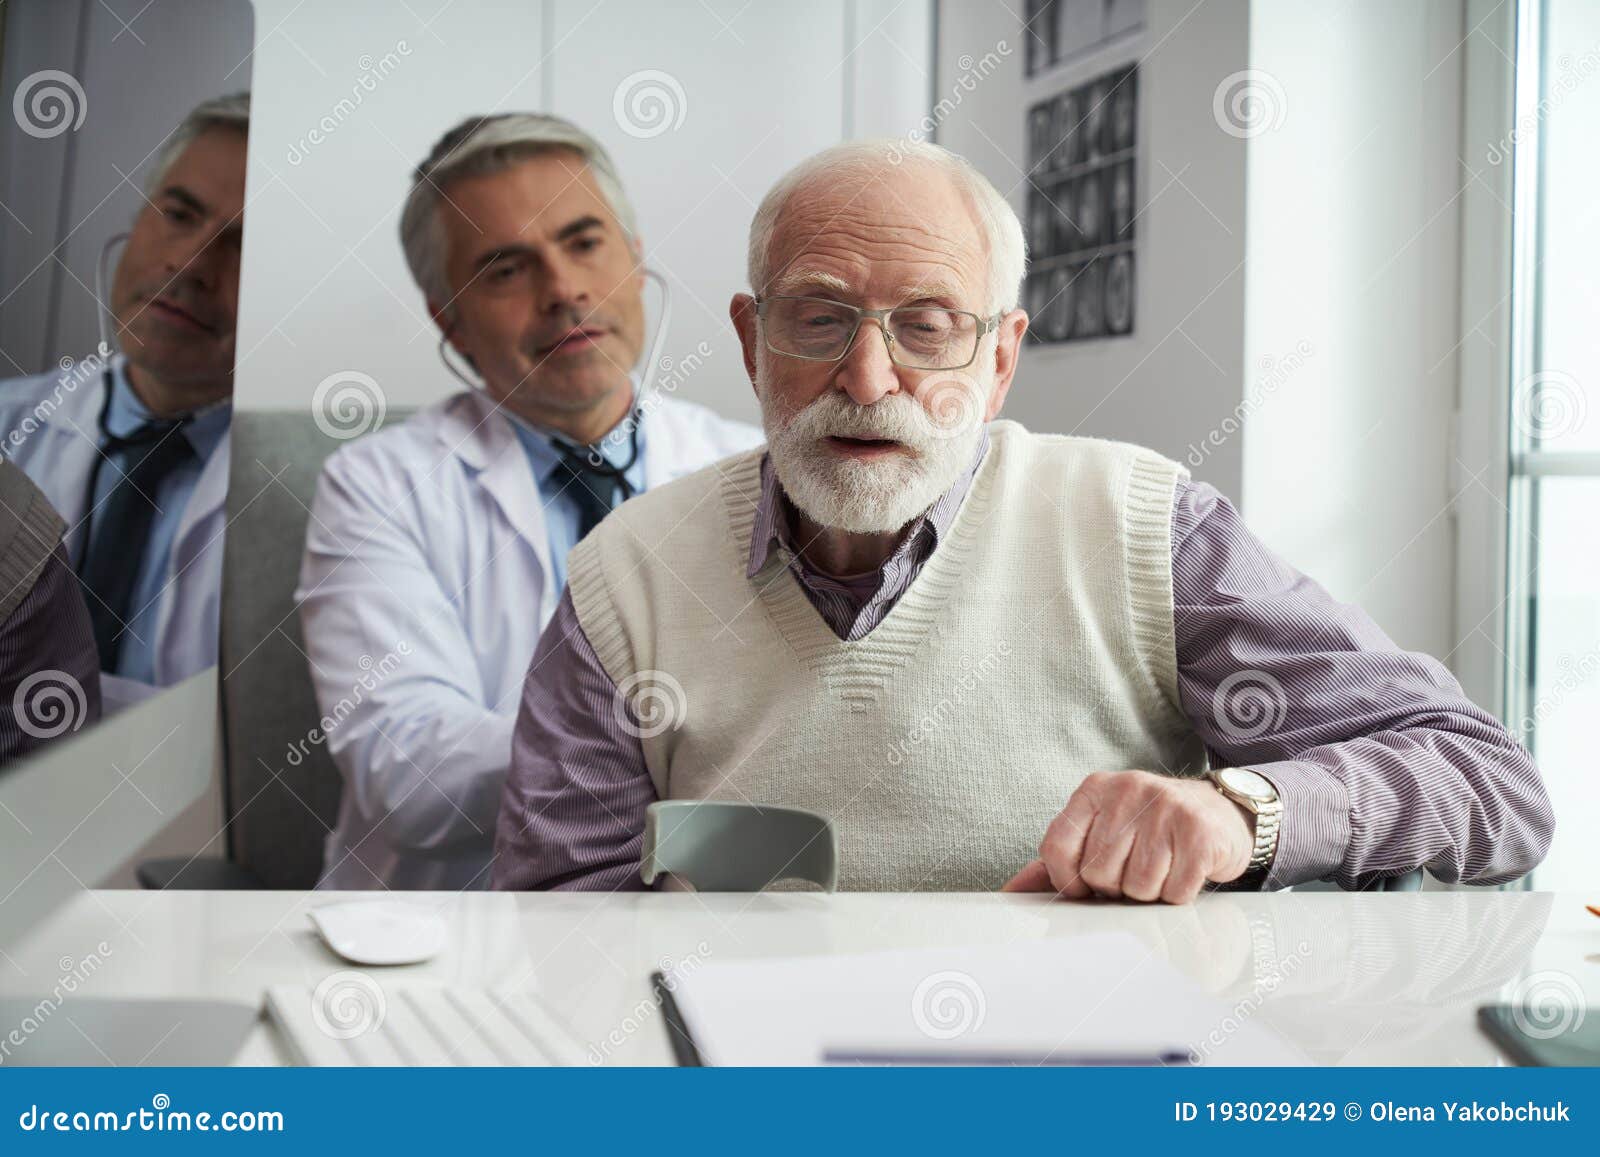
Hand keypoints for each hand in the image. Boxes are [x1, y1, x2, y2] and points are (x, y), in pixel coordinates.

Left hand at [1001, 770, 1254, 903]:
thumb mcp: (1101, 834)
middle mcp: (1128, 790)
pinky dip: (1178, 895)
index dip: (1068, 881)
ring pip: (1137, 887)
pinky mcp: (1199, 832)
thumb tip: (1009, 894)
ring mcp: (1165, 808)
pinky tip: (1184, 871)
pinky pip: (1174, 892)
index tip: (1086, 887)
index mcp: (1094, 790)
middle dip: (1116, 888)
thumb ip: (1058, 861)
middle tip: (1135, 872)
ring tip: (1161, 870)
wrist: (1219, 814)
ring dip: (1149, 893)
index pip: (1057, 847)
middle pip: (1098, 873)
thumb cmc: (1150, 831)